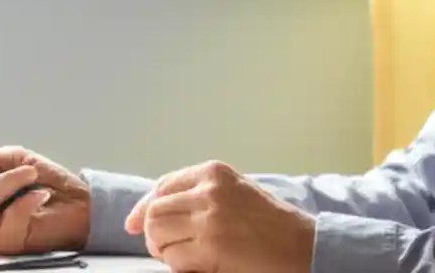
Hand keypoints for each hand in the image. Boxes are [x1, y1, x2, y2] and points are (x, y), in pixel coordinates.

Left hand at [125, 160, 314, 272]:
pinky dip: (177, 266)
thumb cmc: (271, 223)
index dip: (143, 207)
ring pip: (157, 234)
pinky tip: (194, 266)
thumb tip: (151, 211)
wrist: (301, 245)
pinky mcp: (211, 248)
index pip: (162, 186)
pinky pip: (173, 259)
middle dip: (151, 232)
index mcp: (214, 172)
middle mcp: (209, 191)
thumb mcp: (235, 192)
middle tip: (163, 248)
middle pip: (155, 211)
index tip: (133, 223)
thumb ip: (199, 194)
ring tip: (178, 257)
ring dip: (162, 250)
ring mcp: (209, 219)